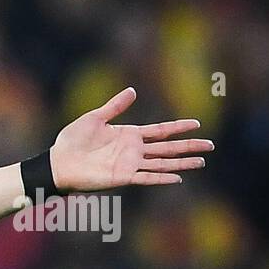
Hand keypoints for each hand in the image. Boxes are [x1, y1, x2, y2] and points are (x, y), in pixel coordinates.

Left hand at [49, 87, 212, 191]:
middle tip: (210, 146)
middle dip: (188, 146)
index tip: (197, 124)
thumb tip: (133, 91)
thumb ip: (114, 106)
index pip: (160, 130)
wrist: (58, 162)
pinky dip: (161, 178)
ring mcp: (129, 164)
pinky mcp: (122, 177)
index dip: (178, 127)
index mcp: (128, 134)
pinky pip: (146, 178)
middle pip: (167, 148)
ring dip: (182, 163)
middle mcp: (133, 151)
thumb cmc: (71, 140)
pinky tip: (178, 177)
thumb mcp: (94, 118)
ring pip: (162, 163)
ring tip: (202, 162)